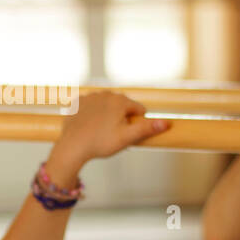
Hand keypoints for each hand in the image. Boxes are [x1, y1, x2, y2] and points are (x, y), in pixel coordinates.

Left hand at [54, 91, 170, 166]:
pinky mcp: (77, 102)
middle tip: (112, 135)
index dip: (136, 124)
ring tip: (100, 132)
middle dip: (122, 119)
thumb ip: (147, 128)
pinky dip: (93, 115)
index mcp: (120, 100)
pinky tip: (89, 127)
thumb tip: (167, 122)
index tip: (126, 134)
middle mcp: (106, 93)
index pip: (139, 110)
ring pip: (107, 106)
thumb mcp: (127, 138)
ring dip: (108, 116)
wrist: (72, 146)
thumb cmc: (100, 143)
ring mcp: (90, 96)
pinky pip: (92, 107)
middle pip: (123, 107)